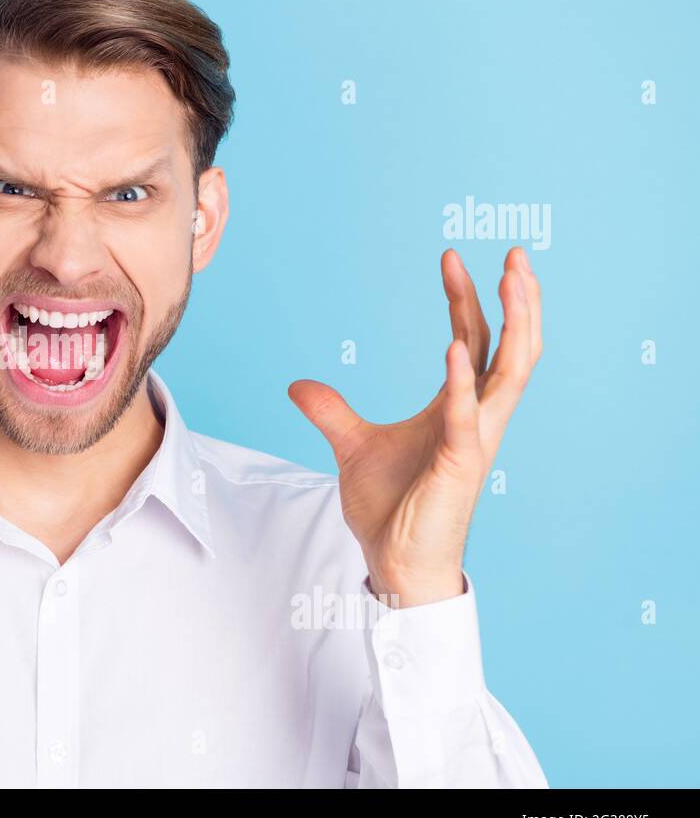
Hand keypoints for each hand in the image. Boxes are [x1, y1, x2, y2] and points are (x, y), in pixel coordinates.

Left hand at [287, 247, 542, 607]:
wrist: (395, 563)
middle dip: (519, 300)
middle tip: (517, 253)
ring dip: (515, 324)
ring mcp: (475, 440)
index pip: (473, 340)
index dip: (467, 299)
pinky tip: (455, 346)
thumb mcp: (353, 447)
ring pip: (512, 372)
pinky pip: (466, 416)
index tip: (451, 257)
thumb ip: (331, 412)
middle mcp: (478, 419)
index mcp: (457, 409)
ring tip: (511, 278)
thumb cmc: (391, 509)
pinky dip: (462, 381)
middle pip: (512, 347)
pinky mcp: (461, 464)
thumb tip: (297, 386)